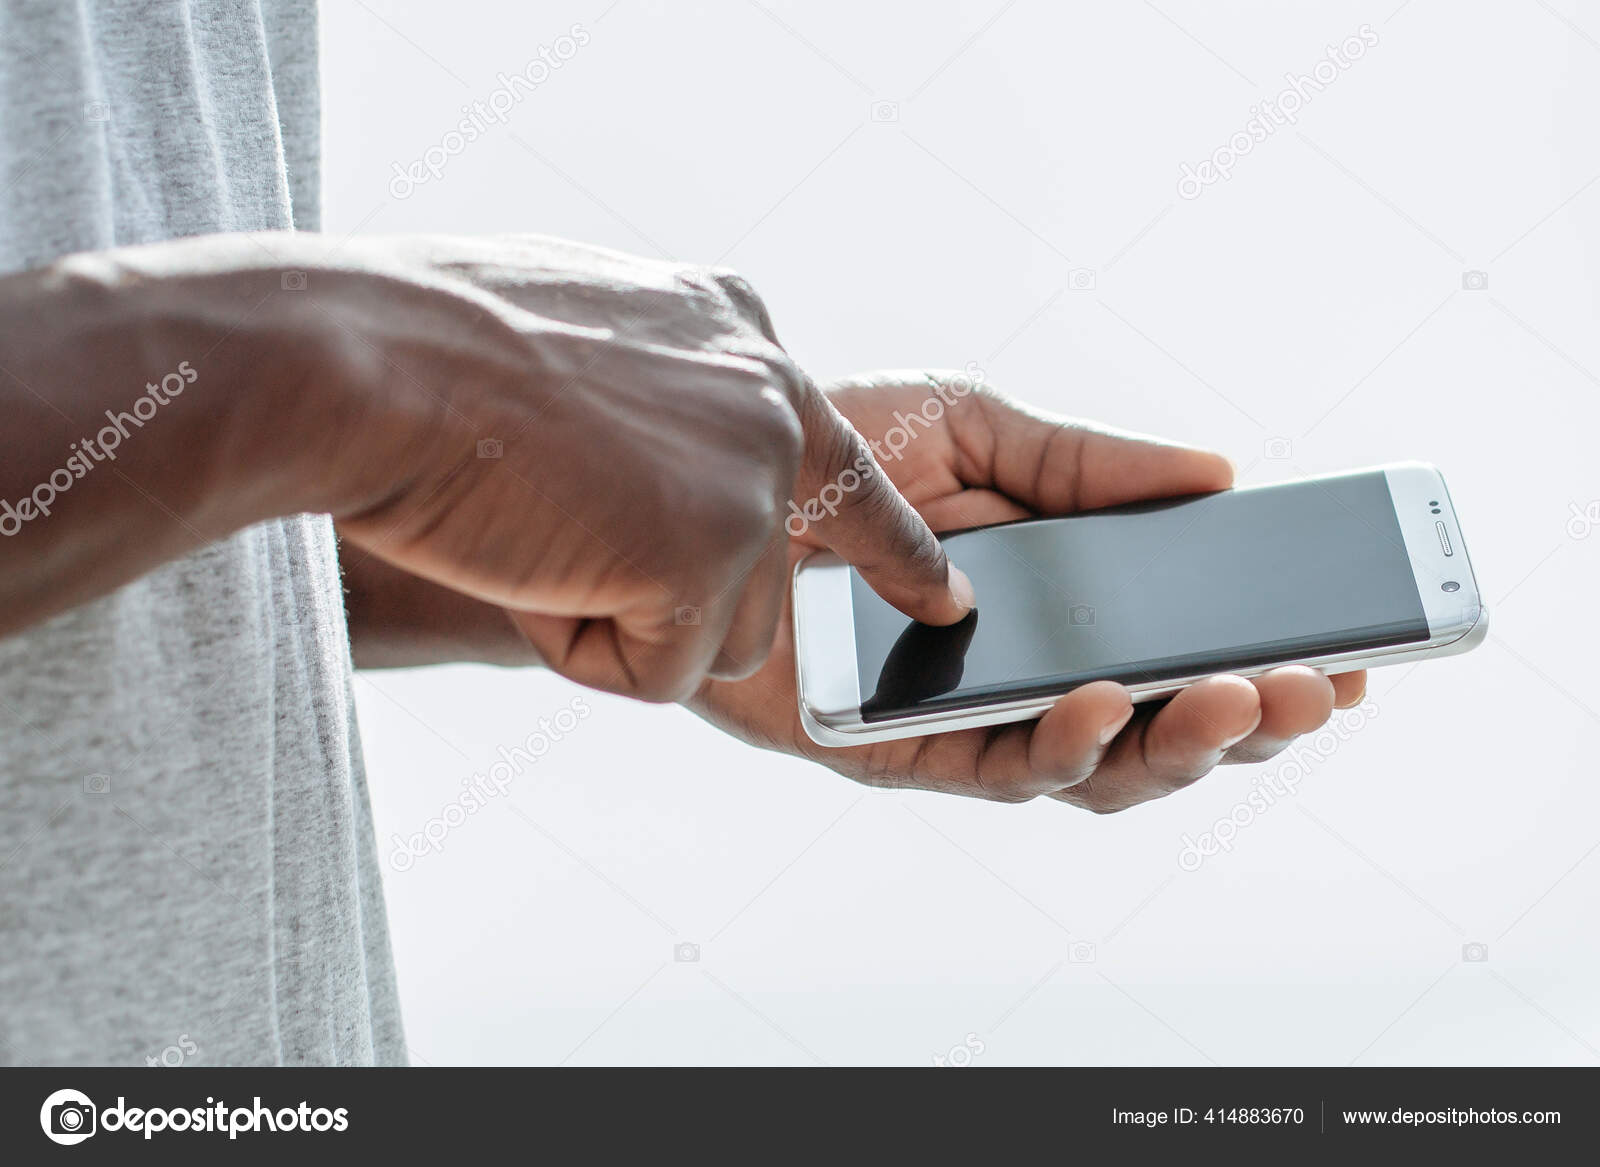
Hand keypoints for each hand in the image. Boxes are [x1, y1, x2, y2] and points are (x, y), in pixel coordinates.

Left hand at [689, 371, 1366, 811]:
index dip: (1265, 661)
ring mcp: (961, 719)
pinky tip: (1105, 699)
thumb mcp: (982, 431)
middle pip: (1155, 729)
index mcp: (1057, 604)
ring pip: (1092, 770)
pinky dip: (1059, 742)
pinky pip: (993, 768)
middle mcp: (1019, 672)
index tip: (1353, 651)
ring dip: (1176, 744)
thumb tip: (1221, 475)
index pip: (1178, 653)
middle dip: (1246, 720)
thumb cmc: (840, 453)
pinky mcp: (893, 749)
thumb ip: (1092, 465)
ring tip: (1239, 699)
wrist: (710, 473)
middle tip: (1317, 691)